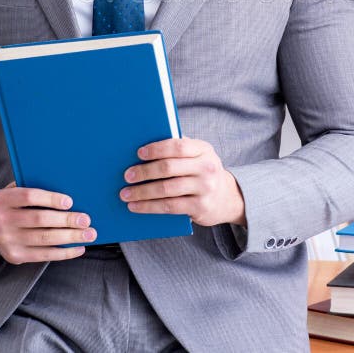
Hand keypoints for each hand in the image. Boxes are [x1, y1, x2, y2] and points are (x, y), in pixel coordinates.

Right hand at [0, 182, 95, 264]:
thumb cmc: (13, 205)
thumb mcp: (15, 191)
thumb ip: (33, 186)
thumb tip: (66, 185)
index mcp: (4, 199)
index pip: (29, 197)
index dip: (51, 199)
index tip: (70, 202)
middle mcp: (3, 220)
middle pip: (40, 219)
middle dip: (66, 220)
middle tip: (86, 220)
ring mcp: (8, 240)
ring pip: (44, 239)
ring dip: (70, 237)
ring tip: (89, 234)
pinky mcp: (15, 256)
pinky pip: (43, 255)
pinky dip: (64, 253)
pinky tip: (78, 248)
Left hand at [119, 138, 245, 227]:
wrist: (227, 198)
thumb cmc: (202, 171)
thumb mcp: (198, 155)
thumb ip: (179, 148)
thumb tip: (145, 146)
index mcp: (204, 149)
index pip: (178, 146)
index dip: (157, 149)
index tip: (138, 153)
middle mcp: (207, 167)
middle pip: (169, 168)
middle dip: (145, 171)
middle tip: (127, 176)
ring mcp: (205, 188)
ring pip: (166, 189)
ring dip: (142, 192)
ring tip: (126, 193)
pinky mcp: (200, 207)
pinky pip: (169, 206)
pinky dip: (149, 206)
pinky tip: (136, 206)